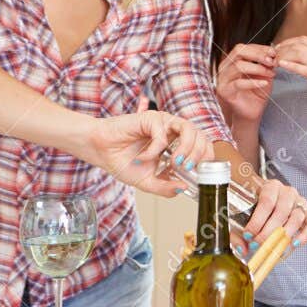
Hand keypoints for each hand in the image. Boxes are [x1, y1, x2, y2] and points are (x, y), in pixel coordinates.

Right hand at [80, 109, 214, 197]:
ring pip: (189, 128)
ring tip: (175, 163)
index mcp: (177, 143)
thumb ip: (166, 187)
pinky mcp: (150, 118)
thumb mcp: (147, 181)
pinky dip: (155, 149)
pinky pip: (162, 132)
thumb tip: (184, 189)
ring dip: (186, 148)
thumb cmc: (122, 161)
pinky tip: (144, 158)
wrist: (100, 152)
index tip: (200, 173)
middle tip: (187, 168)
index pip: (203, 145)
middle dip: (199, 154)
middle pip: (201, 136)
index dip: (207, 157)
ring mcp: (163, 123)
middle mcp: (173, 131)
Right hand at [214, 43, 275, 127]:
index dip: (259, 48)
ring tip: (271, 74)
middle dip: (258, 55)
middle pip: (238, 52)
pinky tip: (264, 83)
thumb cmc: (256, 93)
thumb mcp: (264, 75)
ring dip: (258, 68)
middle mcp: (224, 68)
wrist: (251, 113)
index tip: (273, 53)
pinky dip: (254, 82)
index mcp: (231, 61)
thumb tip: (273, 54)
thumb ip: (265, 64)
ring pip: (239, 66)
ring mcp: (222, 79)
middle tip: (272, 61)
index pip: (243, 48)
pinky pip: (239, 83)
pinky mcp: (225, 92)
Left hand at [238, 175, 306, 254]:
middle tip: (257, 245)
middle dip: (269, 231)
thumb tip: (241, 250)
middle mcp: (288, 192)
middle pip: (282, 211)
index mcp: (271, 186)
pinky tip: (295, 244)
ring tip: (273, 247)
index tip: (248, 235)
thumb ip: (237, 232)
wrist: (265, 200)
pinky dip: (305, 235)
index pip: (267, 202)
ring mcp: (301, 202)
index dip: (257, 220)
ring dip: (285, 234)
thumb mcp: (240, 215)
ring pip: (297, 217)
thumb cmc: (252, 207)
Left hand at [274, 36, 306, 118]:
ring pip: (298, 53)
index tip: (280, 48)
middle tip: (273, 55)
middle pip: (299, 44)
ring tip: (275, 62)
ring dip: (283, 56)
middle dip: (283, 48)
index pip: (304, 40)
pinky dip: (290, 65)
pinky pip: (302, 68)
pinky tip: (282, 66)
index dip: (289, 42)